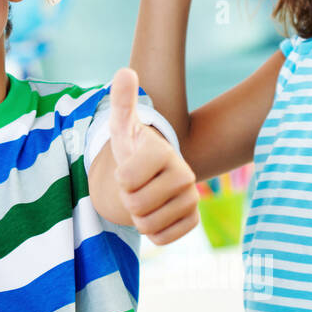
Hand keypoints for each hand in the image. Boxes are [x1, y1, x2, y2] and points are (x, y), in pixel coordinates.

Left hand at [109, 68, 199, 244]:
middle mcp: (184, 175)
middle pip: (136, 206)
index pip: (126, 179)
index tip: (127, 167)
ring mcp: (191, 199)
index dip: (119, 178)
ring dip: (137, 216)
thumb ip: (121, 101)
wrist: (149, 173)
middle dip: (127, 199)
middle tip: (135, 185)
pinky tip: (155, 213)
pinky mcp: (192, 220)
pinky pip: (162, 238)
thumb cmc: (132, 147)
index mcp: (163, 152)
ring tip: (144, 197)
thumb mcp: (122, 124)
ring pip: (147, 224)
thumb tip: (125, 72)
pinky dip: (152, 231)